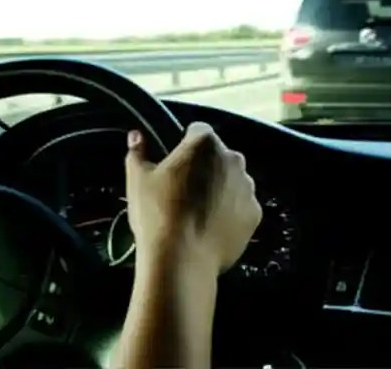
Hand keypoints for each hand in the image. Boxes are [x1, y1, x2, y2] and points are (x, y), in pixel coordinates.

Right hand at [124, 122, 261, 274]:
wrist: (182, 260)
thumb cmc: (157, 213)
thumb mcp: (138, 180)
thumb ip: (137, 152)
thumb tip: (136, 136)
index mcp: (206, 143)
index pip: (197, 131)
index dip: (185, 144)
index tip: (174, 163)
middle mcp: (234, 160)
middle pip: (218, 156)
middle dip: (205, 167)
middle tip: (184, 190)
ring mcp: (248, 188)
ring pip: (232, 181)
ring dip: (220, 188)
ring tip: (197, 212)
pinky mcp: (255, 214)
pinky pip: (241, 206)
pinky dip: (230, 212)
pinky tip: (211, 227)